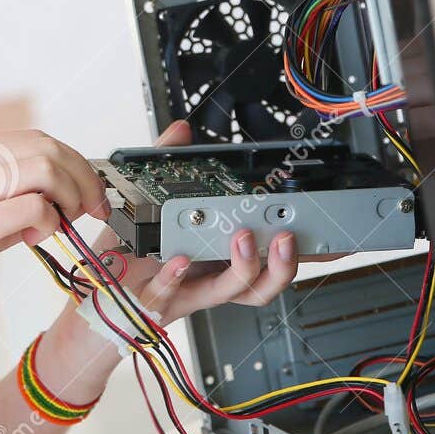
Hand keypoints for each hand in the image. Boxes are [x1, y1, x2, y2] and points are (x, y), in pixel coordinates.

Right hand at [0, 129, 108, 356]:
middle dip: (82, 176)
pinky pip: (33, 206)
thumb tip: (51, 201)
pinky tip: (38, 239)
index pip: (31, 139)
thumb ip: (0, 201)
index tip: (86, 190)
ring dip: (72, 195)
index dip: (71, 162)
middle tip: (91, 207)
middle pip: (45, 146)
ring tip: (67, 223)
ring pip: (45, 167)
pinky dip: (50, 221)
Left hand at [107, 120, 300, 324]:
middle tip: (288, 237)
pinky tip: (178, 263)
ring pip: (237, 292)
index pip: (274, 254)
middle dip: (287, 262)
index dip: (309, 249)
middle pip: (268, 281)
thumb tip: (181, 131)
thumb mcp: (147, 201)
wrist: (97, 295)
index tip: (337, 238)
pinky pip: (175, 295)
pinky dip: (176, 279)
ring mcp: (192, 290)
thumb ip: (166, 163)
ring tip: (243, 240)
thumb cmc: (127, 255)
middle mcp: (213, 274)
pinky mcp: (163, 302)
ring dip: (247, 267)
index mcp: (220, 252)